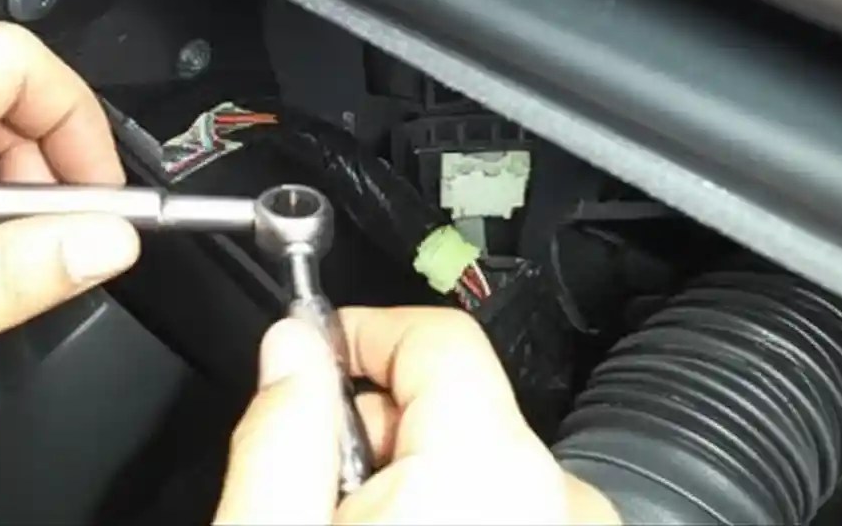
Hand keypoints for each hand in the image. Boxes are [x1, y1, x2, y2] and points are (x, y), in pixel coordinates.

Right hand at [214, 307, 619, 524]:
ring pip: (484, 461)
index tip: (314, 356)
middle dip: (382, 423)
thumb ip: (281, 430)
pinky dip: (463, 518)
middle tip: (324, 489)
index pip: (436, 335)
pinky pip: (517, 510)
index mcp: (485, 472)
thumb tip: (293, 347)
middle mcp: (560, 502)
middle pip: (459, 399)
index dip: (359, 333)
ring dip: (421, 480)